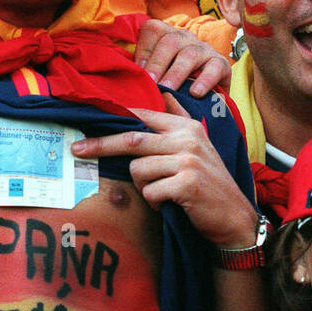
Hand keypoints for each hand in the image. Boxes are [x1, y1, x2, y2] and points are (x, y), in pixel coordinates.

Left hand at [71, 93, 255, 247]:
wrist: (234, 217)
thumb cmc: (210, 183)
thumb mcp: (200, 144)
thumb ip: (180, 119)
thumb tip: (164, 94)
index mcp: (186, 127)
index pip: (143, 116)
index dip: (113, 120)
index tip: (88, 125)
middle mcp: (187, 140)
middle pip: (131, 139)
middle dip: (100, 145)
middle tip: (76, 150)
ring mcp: (187, 161)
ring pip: (138, 169)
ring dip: (143, 187)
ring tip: (161, 193)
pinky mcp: (186, 184)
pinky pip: (150, 191)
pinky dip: (154, 202)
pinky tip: (168, 204)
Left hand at [134, 18, 229, 97]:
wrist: (204, 95)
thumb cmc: (171, 84)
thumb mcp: (155, 74)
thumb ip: (143, 72)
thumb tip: (127, 78)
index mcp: (166, 34)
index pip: (153, 30)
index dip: (144, 50)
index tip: (139, 72)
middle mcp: (185, 37)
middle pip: (171, 41)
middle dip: (158, 63)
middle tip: (151, 84)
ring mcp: (204, 49)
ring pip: (190, 54)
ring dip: (176, 73)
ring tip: (168, 89)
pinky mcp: (221, 64)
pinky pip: (214, 68)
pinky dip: (205, 80)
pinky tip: (195, 93)